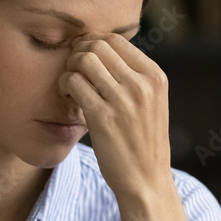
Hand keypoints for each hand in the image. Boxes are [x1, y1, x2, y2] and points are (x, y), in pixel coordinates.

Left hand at [59, 33, 189, 220]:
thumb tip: (102, 48)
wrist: (146, 180)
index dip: (92, 42)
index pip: (115, 40)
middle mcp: (142, 84)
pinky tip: (67, 97)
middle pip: (97, 46)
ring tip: (70, 84)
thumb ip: (133, 76)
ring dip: (69, 68)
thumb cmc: (142, 141)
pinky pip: (74, 82)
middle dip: (78, 53)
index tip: (82, 56)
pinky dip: (65, 85)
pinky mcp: (103, 117)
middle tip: (72, 70)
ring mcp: (123, 100)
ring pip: (83, 60)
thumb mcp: (151, 102)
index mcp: (155, 76)